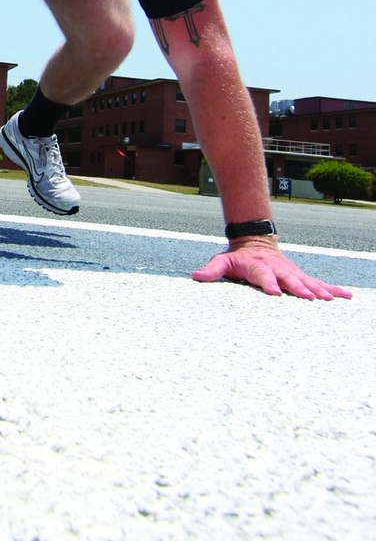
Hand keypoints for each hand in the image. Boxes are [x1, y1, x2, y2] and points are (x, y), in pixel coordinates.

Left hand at [191, 241, 351, 299]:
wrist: (255, 241)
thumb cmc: (238, 257)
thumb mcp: (222, 261)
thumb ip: (211, 269)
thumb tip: (195, 276)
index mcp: (258, 266)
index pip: (263, 276)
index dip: (269, 283)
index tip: (275, 292)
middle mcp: (277, 269)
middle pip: (289, 279)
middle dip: (299, 289)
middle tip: (309, 298)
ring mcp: (290, 272)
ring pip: (306, 282)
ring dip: (319, 290)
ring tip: (330, 299)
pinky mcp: (299, 276)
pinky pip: (318, 283)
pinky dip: (332, 289)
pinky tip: (346, 297)